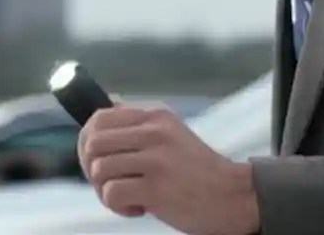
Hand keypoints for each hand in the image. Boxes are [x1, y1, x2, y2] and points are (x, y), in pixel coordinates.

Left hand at [77, 105, 260, 234]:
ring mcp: (156, 159)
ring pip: (99, 169)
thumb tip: (96, 123)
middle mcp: (154, 132)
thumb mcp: (171, 136)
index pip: (100, 118)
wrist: (235, 197)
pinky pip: (111, 193)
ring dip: (106, 191)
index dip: (88, 143)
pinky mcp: (157, 188)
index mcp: (156, 116)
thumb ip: (139, 129)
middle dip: (91, 169)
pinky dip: (117, 207)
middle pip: (93, 144)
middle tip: (110, 184)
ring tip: (130, 198)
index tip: (97, 162)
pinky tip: (139, 209)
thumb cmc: (198, 172)